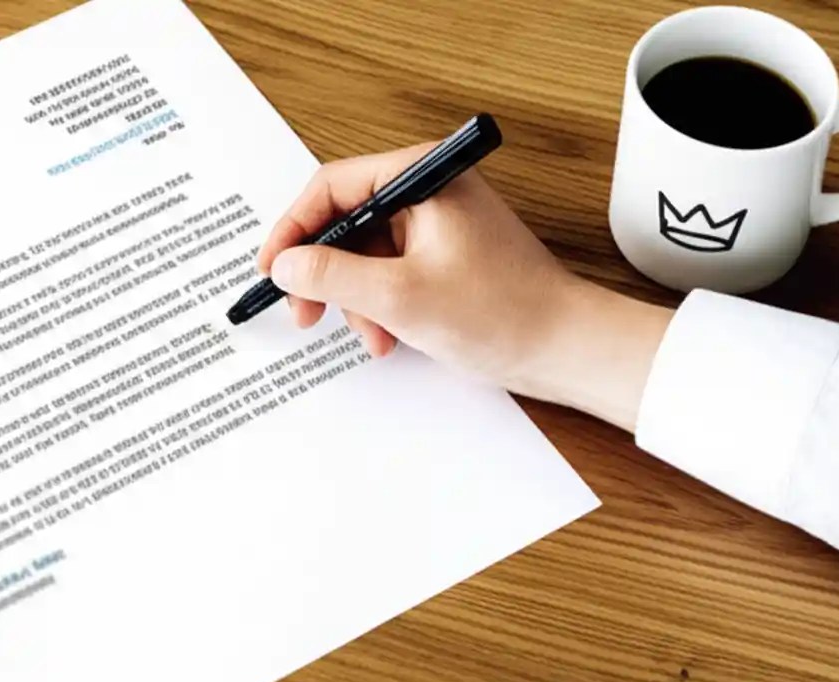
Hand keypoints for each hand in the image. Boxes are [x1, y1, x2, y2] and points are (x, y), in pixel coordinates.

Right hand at [257, 144, 673, 429]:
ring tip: (369, 335)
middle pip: (345, 221)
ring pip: (364, 254)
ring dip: (354, 298)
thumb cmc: (503, 313)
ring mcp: (437, 223)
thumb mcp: (400, 297)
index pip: (332, 186)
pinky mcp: (443, 255)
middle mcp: (429, 190)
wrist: (566, 348)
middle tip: (305, 310)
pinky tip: (388, 336)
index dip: (294, 229)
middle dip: (324, 273)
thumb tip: (287, 264)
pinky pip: (389, 272)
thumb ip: (333, 276)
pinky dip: (379, 305)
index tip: (272, 269)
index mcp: (423, 176)